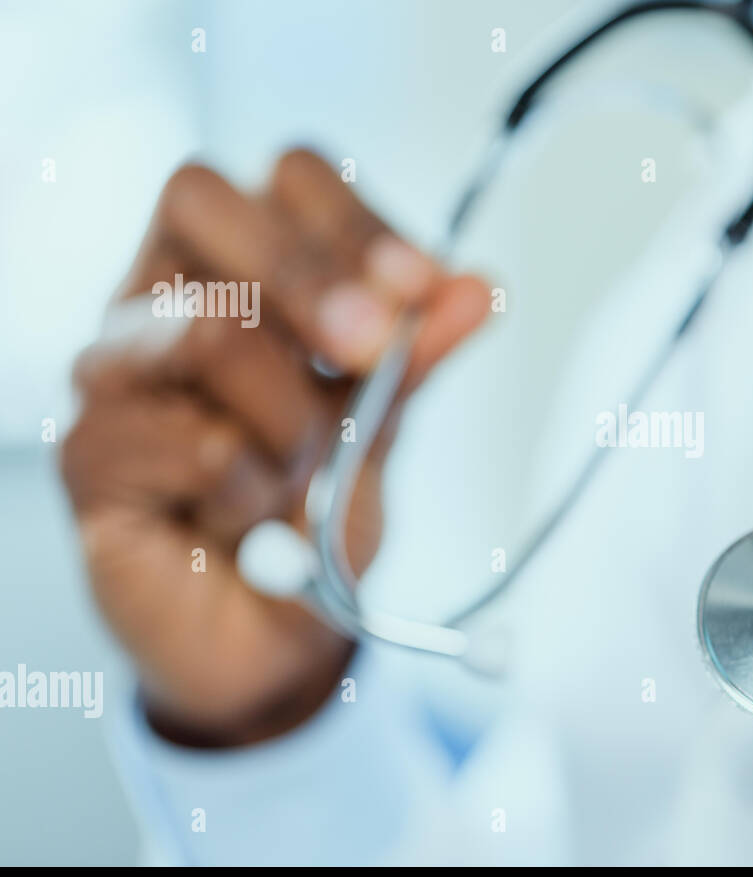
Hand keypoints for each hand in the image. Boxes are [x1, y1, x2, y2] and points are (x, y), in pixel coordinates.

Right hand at [60, 150, 489, 745]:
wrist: (276, 634)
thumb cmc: (315, 512)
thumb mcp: (382, 422)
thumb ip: (417, 354)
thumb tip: (475, 288)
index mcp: (239, 266)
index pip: (287, 176)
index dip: (356, 221)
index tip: (422, 288)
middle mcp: (162, 295)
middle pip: (202, 199)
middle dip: (311, 275)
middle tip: (371, 350)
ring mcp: (114, 368)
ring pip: (211, 330)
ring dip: (294, 418)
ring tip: (301, 476)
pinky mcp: (90, 452)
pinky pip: (194, 441)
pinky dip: (253, 490)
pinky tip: (245, 520)